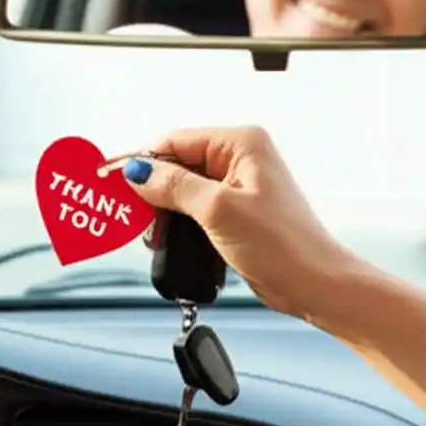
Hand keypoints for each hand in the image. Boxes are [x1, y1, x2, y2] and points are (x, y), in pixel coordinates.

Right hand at [119, 126, 360, 319]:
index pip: (176, 140)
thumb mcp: (218, 211)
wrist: (314, 285)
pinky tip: (169, 243)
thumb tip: (136, 172)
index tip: (111, 180)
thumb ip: (174, 187)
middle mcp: (239, 159)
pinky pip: (195, 210)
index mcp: (240, 143)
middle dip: (151, 191)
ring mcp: (238, 187)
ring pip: (182, 190)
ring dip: (163, 212)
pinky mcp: (236, 213)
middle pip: (176, 164)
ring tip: (152, 237)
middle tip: (130, 217)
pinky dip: (179, 225)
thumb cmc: (281, 245)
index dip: (140, 160)